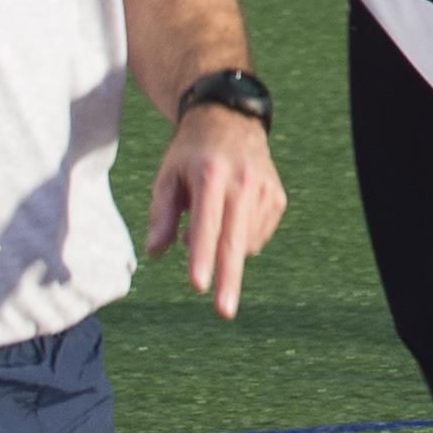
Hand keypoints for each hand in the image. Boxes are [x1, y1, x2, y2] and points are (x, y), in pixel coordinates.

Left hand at [146, 104, 286, 318]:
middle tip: (223, 312)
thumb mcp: (167, 176)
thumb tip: (155, 252)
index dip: (201, 256)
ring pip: (245, 244)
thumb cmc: (190, 154)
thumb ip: (161, 214)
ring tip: (208, 219)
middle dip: (229, 280)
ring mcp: (265, 190)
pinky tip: (229, 216)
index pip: (206, 224)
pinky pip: (257, 237)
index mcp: (211, 175)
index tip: (198, 285)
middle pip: (235, 242)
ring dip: (224, 249)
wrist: (230, 120)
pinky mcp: (277, 198)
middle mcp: (243, 182)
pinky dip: (240, 238)